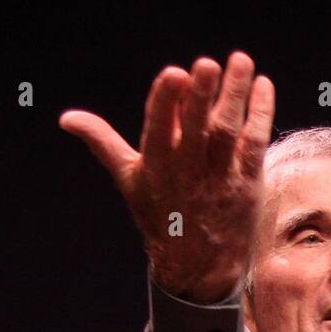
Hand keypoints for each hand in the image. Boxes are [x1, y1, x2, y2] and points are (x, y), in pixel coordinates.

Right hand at [58, 52, 274, 299]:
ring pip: (228, 132)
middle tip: (208, 64)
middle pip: (197, 128)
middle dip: (202, 96)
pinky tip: (263, 86)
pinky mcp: (246, 184)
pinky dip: (260, 115)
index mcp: (156, 165)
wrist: (196, 270)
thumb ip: (102, 142)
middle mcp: (188, 170)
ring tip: (241, 61)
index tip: (175, 73)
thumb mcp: (129, 180)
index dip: (167, 102)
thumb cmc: (160, 216)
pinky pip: (254, 146)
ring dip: (236, 95)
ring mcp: (219, 177)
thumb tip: (67, 119)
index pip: (159, 128)